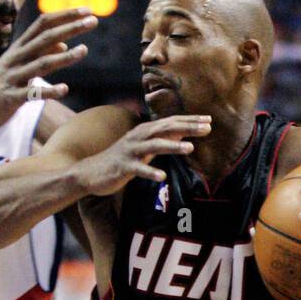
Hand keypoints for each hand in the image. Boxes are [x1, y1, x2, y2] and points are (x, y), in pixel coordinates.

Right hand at [0, 8, 98, 133]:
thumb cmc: (1, 87)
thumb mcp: (20, 65)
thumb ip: (41, 53)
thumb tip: (64, 42)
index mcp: (19, 48)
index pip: (43, 24)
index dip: (65, 15)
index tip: (86, 9)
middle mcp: (16, 58)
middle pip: (45, 38)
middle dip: (70, 28)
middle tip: (93, 20)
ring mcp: (12, 77)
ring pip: (41, 63)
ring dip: (64, 56)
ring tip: (84, 50)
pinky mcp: (10, 98)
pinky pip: (31, 93)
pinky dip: (49, 91)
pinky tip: (65, 90)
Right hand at [73, 115, 210, 196]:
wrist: (92, 172)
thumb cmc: (121, 160)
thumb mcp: (143, 148)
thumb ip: (160, 141)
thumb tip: (182, 134)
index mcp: (145, 132)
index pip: (171, 123)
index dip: (190, 121)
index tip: (209, 121)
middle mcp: (139, 137)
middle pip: (166, 129)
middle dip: (187, 127)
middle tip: (207, 128)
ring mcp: (130, 151)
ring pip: (154, 146)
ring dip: (172, 145)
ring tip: (190, 147)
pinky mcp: (123, 167)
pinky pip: (139, 170)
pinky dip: (151, 173)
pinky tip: (163, 178)